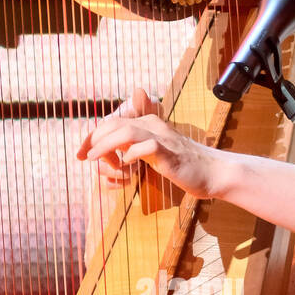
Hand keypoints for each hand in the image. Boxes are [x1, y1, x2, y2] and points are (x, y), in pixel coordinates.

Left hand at [76, 86, 220, 199]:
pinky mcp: (169, 152)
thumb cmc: (185, 167)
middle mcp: (153, 125)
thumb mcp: (156, 155)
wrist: (213, 172)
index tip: (80, 152)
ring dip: (105, 145)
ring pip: (125, 131)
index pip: (114, 122)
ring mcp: (161, 137)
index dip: (94, 135)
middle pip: (115, 123)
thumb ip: (137, 150)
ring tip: (92, 158)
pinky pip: (145, 147)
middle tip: (81, 156)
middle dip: (93, 138)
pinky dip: (130, 154)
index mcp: (149, 124)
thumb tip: (117, 157)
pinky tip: (125, 166)